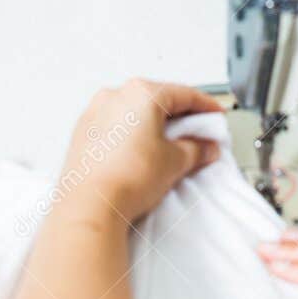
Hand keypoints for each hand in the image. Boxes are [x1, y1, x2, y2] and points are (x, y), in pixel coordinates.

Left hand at [56, 79, 222, 225]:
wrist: (90, 206)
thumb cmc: (125, 179)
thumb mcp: (174, 162)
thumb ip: (196, 149)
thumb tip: (204, 147)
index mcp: (141, 93)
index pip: (184, 93)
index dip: (205, 106)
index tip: (214, 114)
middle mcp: (115, 95)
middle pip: (158, 99)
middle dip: (179, 116)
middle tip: (196, 133)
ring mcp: (95, 112)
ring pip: (134, 111)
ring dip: (153, 124)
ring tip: (168, 147)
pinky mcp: (83, 131)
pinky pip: (115, 124)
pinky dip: (131, 133)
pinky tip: (140, 153)